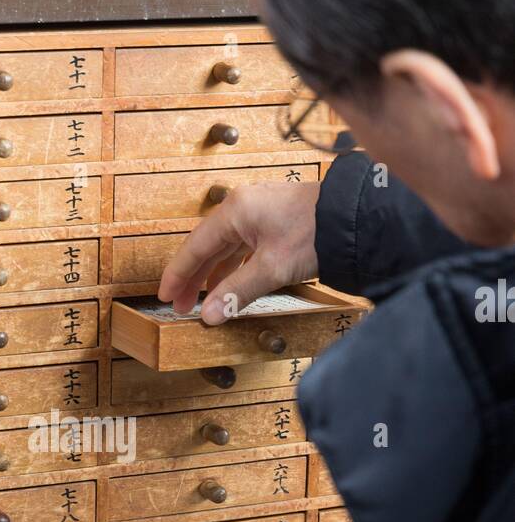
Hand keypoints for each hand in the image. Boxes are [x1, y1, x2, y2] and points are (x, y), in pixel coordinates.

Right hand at [158, 181, 321, 323]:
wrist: (354, 217)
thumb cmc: (316, 233)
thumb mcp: (272, 268)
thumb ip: (237, 292)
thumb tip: (209, 314)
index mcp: (235, 211)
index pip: (195, 246)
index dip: (178, 274)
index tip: (166, 295)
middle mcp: (242, 207)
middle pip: (207, 246)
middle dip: (193, 278)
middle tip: (180, 305)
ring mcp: (258, 212)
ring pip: (225, 247)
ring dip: (213, 275)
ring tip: (204, 301)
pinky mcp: (273, 220)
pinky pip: (243, 246)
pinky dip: (233, 267)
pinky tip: (231, 284)